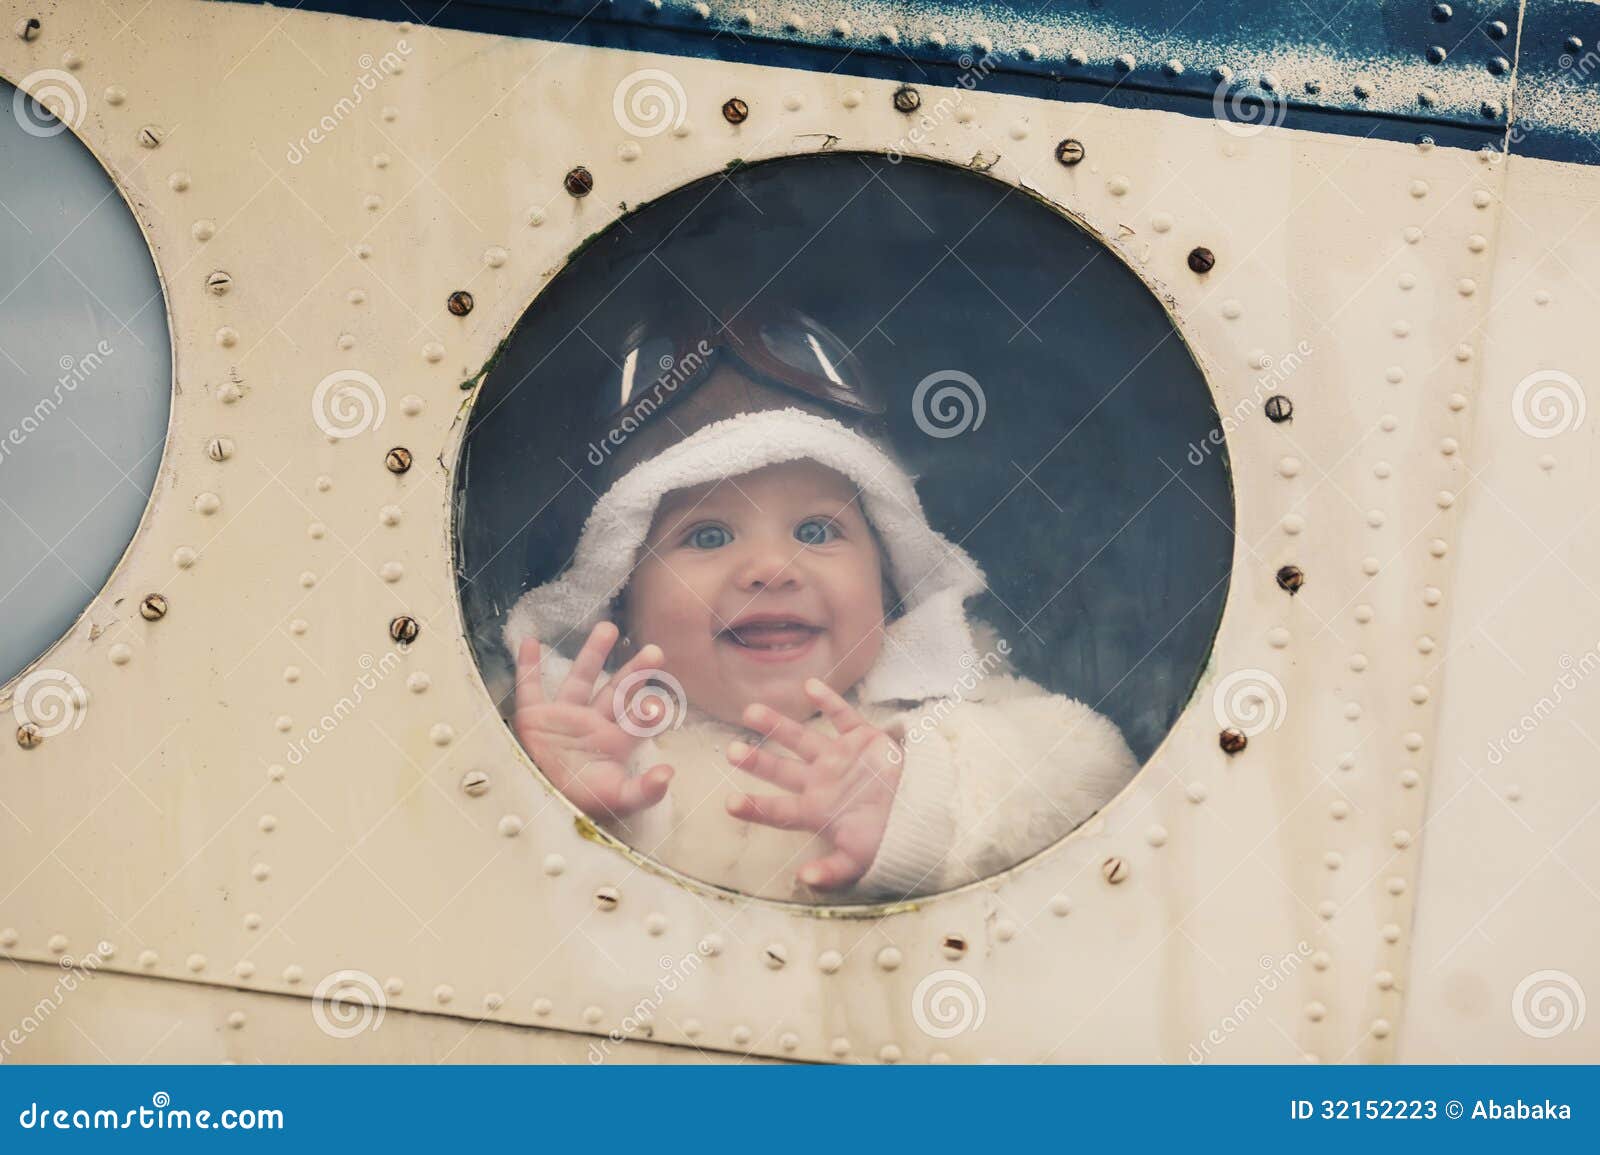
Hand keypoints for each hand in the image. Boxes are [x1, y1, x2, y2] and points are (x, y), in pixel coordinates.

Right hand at [513, 622, 673, 820]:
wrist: (539, 807)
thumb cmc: (581, 804)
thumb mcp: (616, 799)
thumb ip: (644, 790)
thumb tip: (670, 774)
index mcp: (614, 741)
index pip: (636, 719)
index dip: (648, 712)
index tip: (659, 704)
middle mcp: (592, 723)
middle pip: (617, 690)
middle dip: (635, 672)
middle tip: (656, 651)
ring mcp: (563, 716)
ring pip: (580, 678)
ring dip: (593, 654)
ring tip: (609, 627)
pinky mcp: (534, 716)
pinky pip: (529, 687)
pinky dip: (527, 665)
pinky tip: (532, 641)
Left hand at [724, 678, 903, 889]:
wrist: (925, 813)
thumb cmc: (890, 839)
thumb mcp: (860, 860)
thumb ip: (832, 871)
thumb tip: (804, 878)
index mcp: (817, 811)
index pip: (780, 811)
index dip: (755, 808)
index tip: (728, 804)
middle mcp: (821, 781)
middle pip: (781, 770)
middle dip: (757, 761)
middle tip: (730, 751)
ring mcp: (839, 758)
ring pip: (801, 739)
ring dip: (777, 725)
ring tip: (750, 711)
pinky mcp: (863, 739)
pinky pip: (843, 717)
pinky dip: (828, 702)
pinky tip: (809, 686)